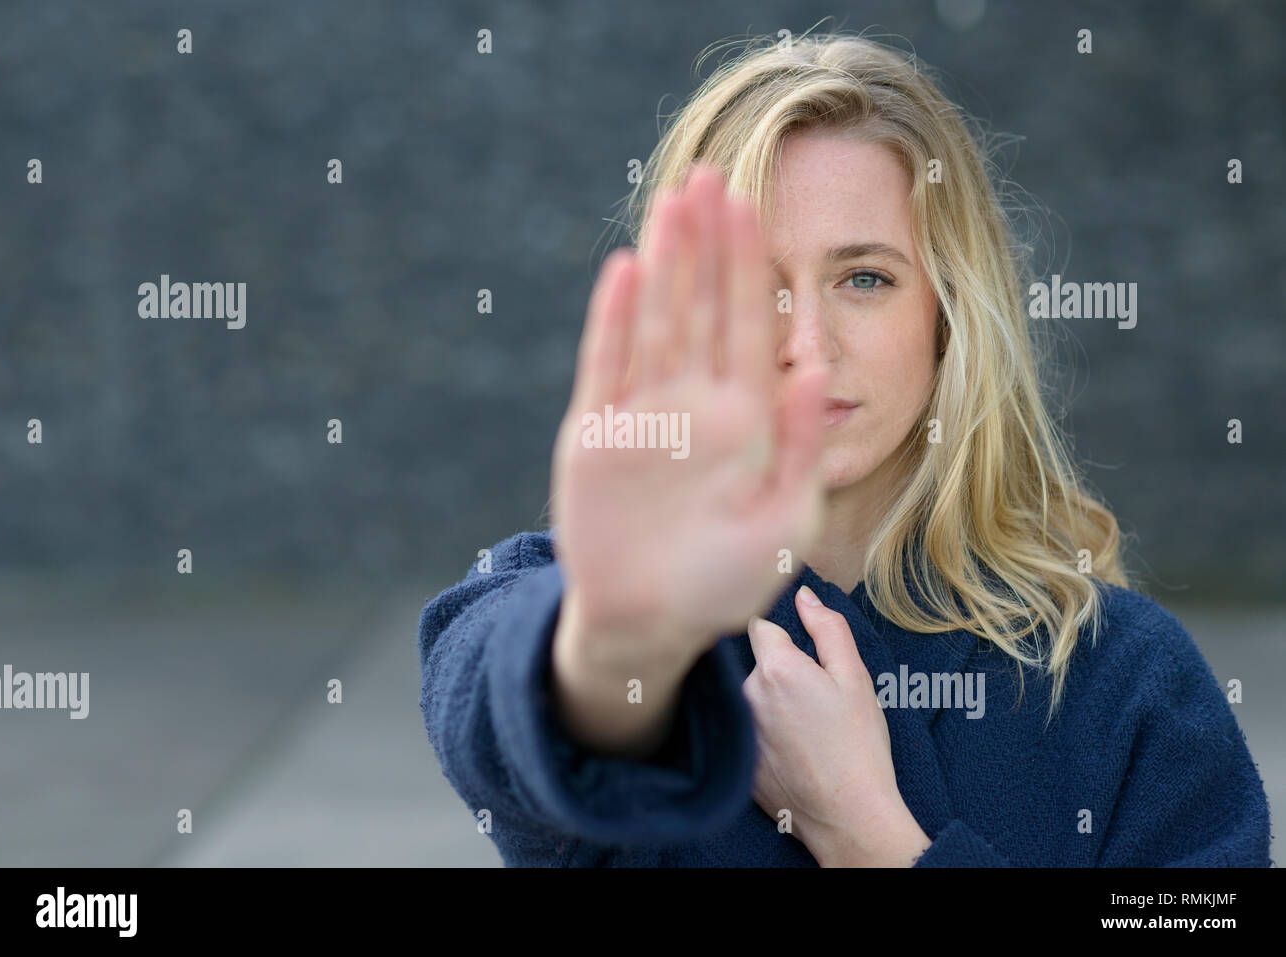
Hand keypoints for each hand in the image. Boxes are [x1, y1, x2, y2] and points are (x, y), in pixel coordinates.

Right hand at [550, 162, 829, 661]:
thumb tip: (818, 370)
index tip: (753, 201)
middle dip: (708, 243)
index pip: (750, 325)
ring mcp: (644, 416)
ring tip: (670, 201)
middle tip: (709, 173)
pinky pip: (607, 366)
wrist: (648, 626)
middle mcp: (695, 406)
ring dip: (664, 263)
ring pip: (656, 321)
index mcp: (746, 422)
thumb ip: (802, 447)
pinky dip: (614, 321)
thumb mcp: (783, 522)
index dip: (750, 263)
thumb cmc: (723, 585)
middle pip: (702, 306)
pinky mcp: (597, 435)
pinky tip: (624, 272)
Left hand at [744, 584, 930, 865]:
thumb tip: (804, 596)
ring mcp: (736, 726)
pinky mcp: (735, 755)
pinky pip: (744, 726)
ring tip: (804, 727)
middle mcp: (745, 693)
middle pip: (753, 662)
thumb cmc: (858, 746)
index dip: (783, 634)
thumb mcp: (855, 679)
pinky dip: (762, 729)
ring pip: (748, 694)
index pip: (759, 625)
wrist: (846, 815)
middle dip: (778, 668)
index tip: (802, 652)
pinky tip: (790, 748)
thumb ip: (828, 629)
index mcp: (776, 668)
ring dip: (768, 700)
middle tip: (812, 697)